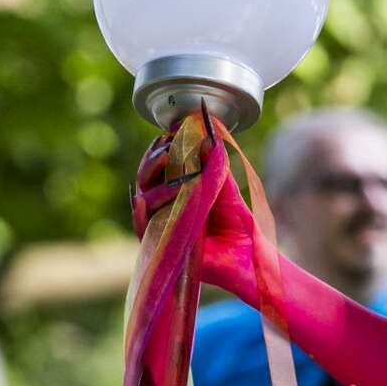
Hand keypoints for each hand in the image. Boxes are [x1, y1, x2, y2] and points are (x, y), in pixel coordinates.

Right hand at [132, 127, 260, 301]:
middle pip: (145, 178)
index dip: (161, 147)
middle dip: (153, 160)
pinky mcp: (160, 243)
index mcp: (178, 186)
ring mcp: (161, 222)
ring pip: (144, 199)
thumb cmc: (236, 220)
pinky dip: (142, 214)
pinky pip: (143, 228)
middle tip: (166, 147)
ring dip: (157, 185)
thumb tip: (208, 136)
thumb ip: (215, 164)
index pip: (159, 163)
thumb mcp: (225, 187)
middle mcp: (164, 203)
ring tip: (174, 178)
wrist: (244, 253)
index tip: (171, 132)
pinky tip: (143, 202)